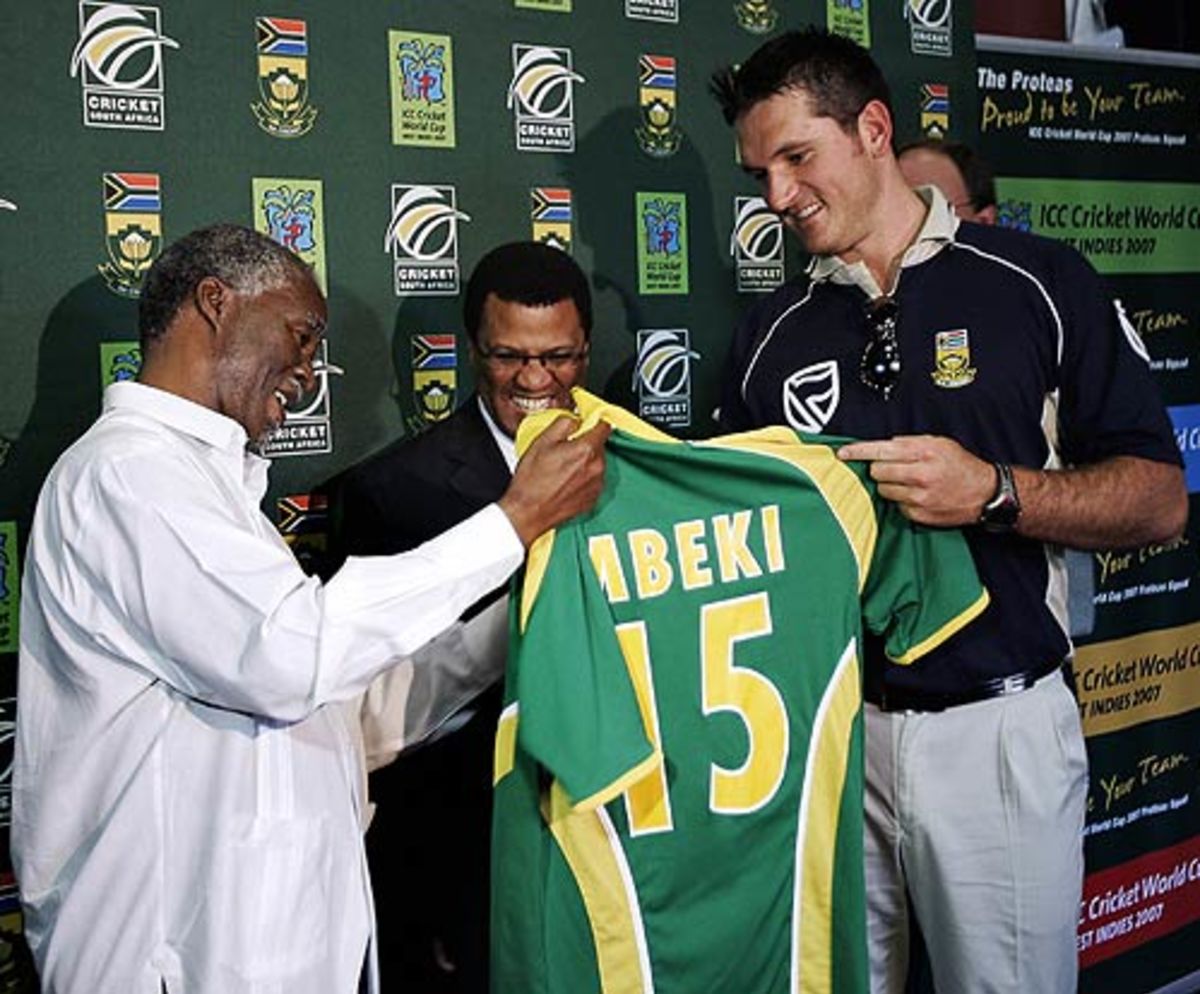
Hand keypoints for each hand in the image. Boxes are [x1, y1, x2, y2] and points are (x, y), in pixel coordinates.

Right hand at [498, 416, 609, 546]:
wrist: (529, 512)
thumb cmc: (533, 481)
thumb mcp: (542, 441)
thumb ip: (564, 423)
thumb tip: (575, 419)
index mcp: (586, 450)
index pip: (604, 426)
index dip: (594, 422)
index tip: (586, 424)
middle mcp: (596, 467)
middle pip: (599, 446)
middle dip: (585, 445)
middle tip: (564, 450)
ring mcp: (597, 485)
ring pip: (597, 464)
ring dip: (584, 462)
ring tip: (562, 469)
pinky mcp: (593, 499)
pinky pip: (593, 481)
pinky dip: (583, 479)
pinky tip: (565, 482)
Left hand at [836, 434, 994, 526]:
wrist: (985, 493)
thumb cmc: (961, 465)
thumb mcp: (939, 443)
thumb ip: (910, 442)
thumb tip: (882, 446)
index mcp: (923, 452)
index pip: (880, 450)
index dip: (858, 451)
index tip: (842, 453)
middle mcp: (920, 474)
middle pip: (877, 471)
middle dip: (880, 468)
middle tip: (893, 468)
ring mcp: (919, 496)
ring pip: (883, 489)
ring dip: (890, 485)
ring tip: (910, 482)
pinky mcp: (919, 513)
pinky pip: (896, 505)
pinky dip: (902, 500)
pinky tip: (918, 496)